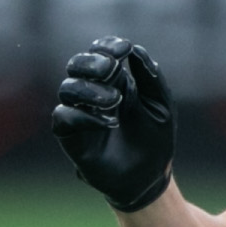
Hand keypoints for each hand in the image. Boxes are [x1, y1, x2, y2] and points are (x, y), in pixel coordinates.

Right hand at [52, 38, 174, 211]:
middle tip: (112, 69)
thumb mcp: (161, 106)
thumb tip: (135, 49)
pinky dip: (84, 116)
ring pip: (67, 88)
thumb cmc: (156, 142)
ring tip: (116, 101)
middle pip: (76, 65)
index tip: (123, 48)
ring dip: (90, 89)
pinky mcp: (72, 138)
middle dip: (92, 61)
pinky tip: (110, 122)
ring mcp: (81, 115)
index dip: (106, 46)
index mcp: (115, 83)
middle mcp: (93, 95)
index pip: (100, 54)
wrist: (149, 179)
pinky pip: (64, 118)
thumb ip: (150, 78)